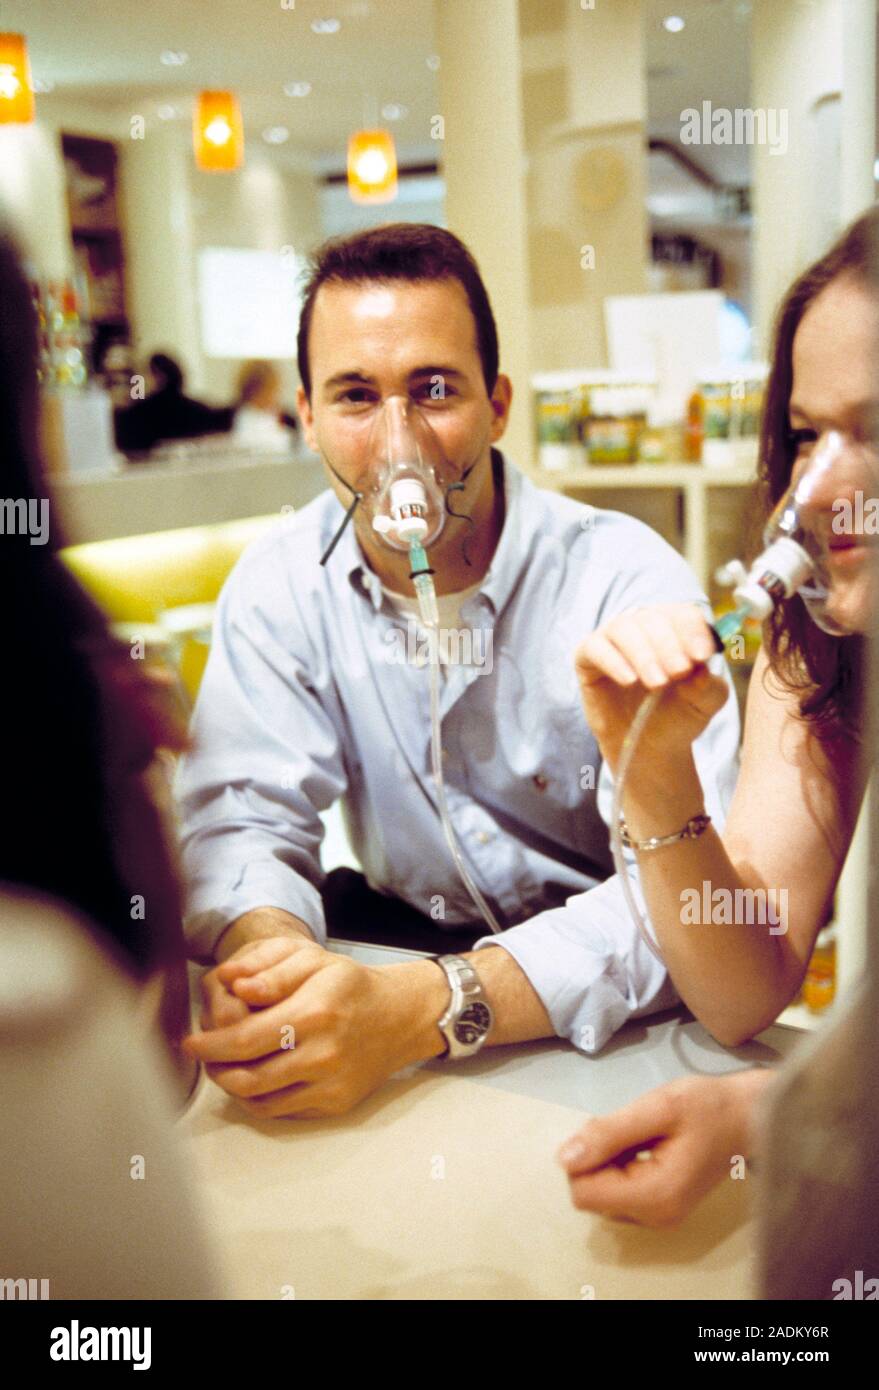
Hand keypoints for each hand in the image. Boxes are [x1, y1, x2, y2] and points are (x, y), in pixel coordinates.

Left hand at [184, 940, 446, 1116]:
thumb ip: (270, 968)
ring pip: (260, 1100)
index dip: (211, 1045)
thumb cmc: (350, 984)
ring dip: (232, 1086)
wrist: (399, 1016)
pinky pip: (282, 1111)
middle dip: (215, 1068)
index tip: (191, 1042)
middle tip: (203, 1056)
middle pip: (248, 1076)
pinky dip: (257, 1100)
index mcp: (315, 1011)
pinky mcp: (335, 1104)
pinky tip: (252, 1079)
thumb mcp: (313, 959)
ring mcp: (331, 1084)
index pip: (246, 1039)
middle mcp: (324, 1053)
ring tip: (223, 1066)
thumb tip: (233, 984)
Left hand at [557, 1071, 765, 1227]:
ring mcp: (659, 1216)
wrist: (748, 1117)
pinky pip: (621, 1190)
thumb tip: (564, 1159)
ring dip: (610, 1159)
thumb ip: (609, 1133)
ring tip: (643, 1133)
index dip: (585, 1157)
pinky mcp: (661, 1207)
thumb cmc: (707, 1107)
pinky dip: (623, 1164)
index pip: (583, 1193)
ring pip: (604, 1191)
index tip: (610, 1128)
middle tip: (632, 1127)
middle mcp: (655, 1217)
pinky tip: (647, 1143)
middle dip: (599, 1156)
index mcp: (654, 1197)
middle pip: (592, 1193)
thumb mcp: (657, 1108)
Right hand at [574, 604, 728, 773]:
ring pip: (624, 628)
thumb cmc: (678, 714)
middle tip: (679, 673)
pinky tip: (629, 680)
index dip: (693, 632)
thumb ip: (709, 686)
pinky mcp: (588, 657)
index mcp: (676, 628)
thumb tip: (701, 670)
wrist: (648, 746)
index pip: (684, 615)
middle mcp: (644, 625)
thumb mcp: (704, 704)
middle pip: (654, 619)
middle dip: (669, 646)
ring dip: (643, 654)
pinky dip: (613, 661)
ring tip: (657, 683)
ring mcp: (614, 638)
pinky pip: (595, 648)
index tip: (701, 657)